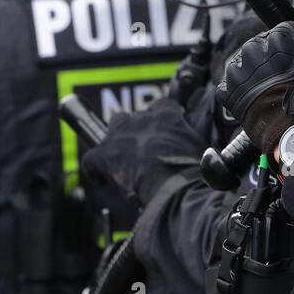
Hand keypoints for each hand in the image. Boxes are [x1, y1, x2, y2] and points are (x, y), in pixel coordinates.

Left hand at [79, 99, 205, 210]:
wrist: (177, 187)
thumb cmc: (193, 173)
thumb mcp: (201, 151)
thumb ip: (191, 145)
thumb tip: (200, 156)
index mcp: (169, 115)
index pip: (162, 106)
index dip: (161, 121)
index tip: (164, 135)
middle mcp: (143, 118)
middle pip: (132, 116)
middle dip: (134, 130)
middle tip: (142, 151)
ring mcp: (122, 134)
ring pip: (112, 128)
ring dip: (115, 142)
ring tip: (122, 160)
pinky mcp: (106, 154)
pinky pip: (91, 159)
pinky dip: (95, 170)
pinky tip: (103, 180)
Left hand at [216, 21, 293, 156]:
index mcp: (281, 36)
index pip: (280, 33)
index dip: (286, 49)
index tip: (291, 61)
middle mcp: (257, 48)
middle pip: (257, 48)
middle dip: (266, 61)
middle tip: (280, 79)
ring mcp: (240, 71)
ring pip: (240, 66)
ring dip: (250, 76)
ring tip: (267, 91)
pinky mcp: (230, 92)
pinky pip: (227, 87)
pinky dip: (236, 93)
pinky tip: (254, 100)